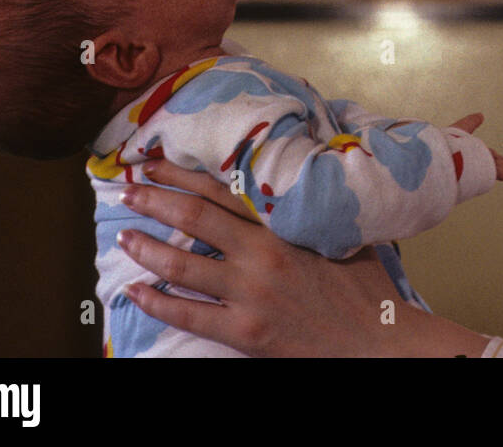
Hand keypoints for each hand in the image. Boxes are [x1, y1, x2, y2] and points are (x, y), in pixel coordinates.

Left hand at [117, 160, 490, 356]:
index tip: (157, 162)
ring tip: (124, 236)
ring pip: (183, 266)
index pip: (224, 190)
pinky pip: (189, 315)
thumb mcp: (346, 231)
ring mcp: (250, 294)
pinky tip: (136, 292)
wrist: (378, 339)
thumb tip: (305, 174)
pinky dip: (157, 302)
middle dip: (154, 201)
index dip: (185, 175)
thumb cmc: (366, 287)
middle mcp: (262, 255)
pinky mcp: (245, 330)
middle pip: (195, 219)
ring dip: (147, 249)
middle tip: (126, 189)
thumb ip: (316, 206)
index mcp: (284, 225)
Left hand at [449, 112, 502, 183]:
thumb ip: (470, 123)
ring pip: (501, 168)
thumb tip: (480, 115)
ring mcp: (484, 167)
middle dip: (502, 165)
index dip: (486, 152)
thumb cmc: (448, 145)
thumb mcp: (460, 128)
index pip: (481, 151)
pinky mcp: (491, 171)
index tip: (493, 156)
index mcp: (469, 151)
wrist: (446, 160)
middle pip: (493, 161)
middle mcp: (476, 161)